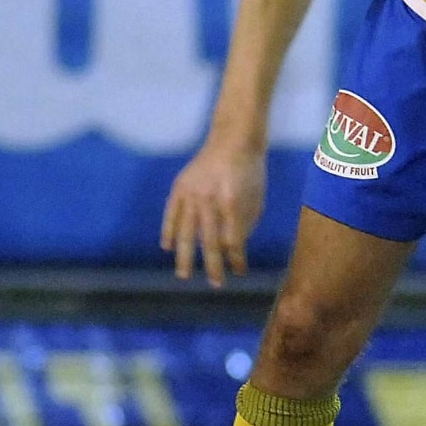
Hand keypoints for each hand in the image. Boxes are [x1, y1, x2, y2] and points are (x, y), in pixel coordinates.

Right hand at [160, 137, 265, 285]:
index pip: (233, 239)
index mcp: (232, 202)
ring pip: (186, 231)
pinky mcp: (179, 187)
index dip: (236, 258)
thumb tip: (234, 251)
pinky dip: (169, 231)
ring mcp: (191, 193)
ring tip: (185, 276)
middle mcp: (209, 199)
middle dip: (213, 265)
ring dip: (186, 256)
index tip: (240, 272)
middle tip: (215, 285)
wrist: (233, 140)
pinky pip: (171, 214)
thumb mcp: (256, 198)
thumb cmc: (250, 172)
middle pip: (209, 240)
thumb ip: (246, 224)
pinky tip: (168, 247)